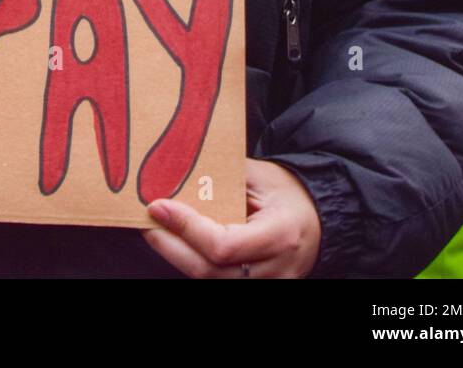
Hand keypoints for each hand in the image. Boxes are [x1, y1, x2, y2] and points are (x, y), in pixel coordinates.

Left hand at [142, 158, 320, 277]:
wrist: (316, 217)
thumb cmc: (286, 190)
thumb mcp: (257, 175)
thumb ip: (219, 177)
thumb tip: (172, 172)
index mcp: (280, 234)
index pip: (223, 245)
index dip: (186, 228)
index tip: (157, 205)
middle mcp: (276, 269)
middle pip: (210, 271)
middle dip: (170, 246)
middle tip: (145, 221)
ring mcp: (269, 286)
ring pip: (210, 281)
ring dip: (176, 256)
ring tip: (155, 229)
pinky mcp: (258, 289)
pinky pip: (217, 281)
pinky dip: (192, 263)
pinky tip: (177, 244)